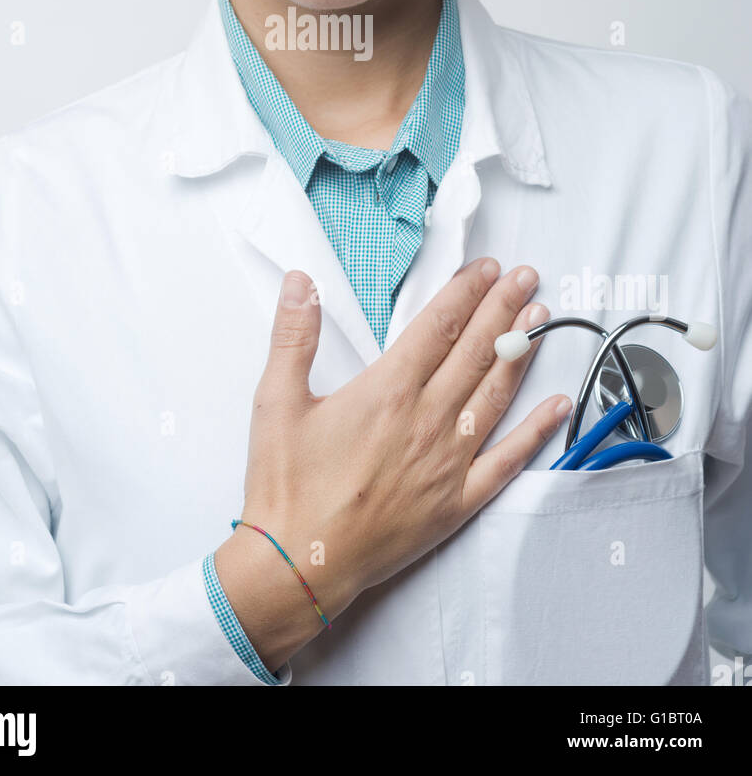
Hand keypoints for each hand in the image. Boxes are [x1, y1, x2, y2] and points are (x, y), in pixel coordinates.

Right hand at [229, 258, 568, 633]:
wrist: (299, 563)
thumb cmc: (286, 486)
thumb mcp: (277, 400)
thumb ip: (294, 335)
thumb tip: (301, 282)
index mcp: (387, 391)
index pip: (438, 326)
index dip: (464, 293)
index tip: (485, 269)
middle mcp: (426, 420)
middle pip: (474, 351)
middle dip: (502, 309)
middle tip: (525, 278)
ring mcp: (447, 462)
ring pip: (493, 395)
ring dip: (518, 354)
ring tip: (539, 321)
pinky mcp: (456, 502)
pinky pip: (506, 461)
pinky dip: (535, 431)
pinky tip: (556, 405)